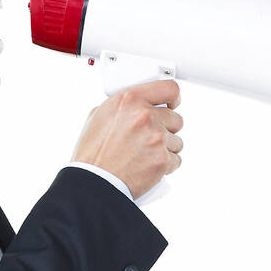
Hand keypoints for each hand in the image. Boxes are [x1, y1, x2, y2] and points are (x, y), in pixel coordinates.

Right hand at [72, 78, 183, 199]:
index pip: (169, 88)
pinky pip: (176, 159)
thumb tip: (137, 104)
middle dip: (166, 129)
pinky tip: (148, 167)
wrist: (93, 182)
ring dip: (166, 148)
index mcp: (129, 100)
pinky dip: (165, 165)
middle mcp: (144, 116)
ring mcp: (156, 138)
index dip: (174, 98)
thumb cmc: (93, 153)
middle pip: (176, 118)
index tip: (172, 104)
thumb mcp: (98, 117)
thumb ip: (122, 106)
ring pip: (177, 141)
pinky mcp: (162, 159)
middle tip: (150, 139)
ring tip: (145, 155)